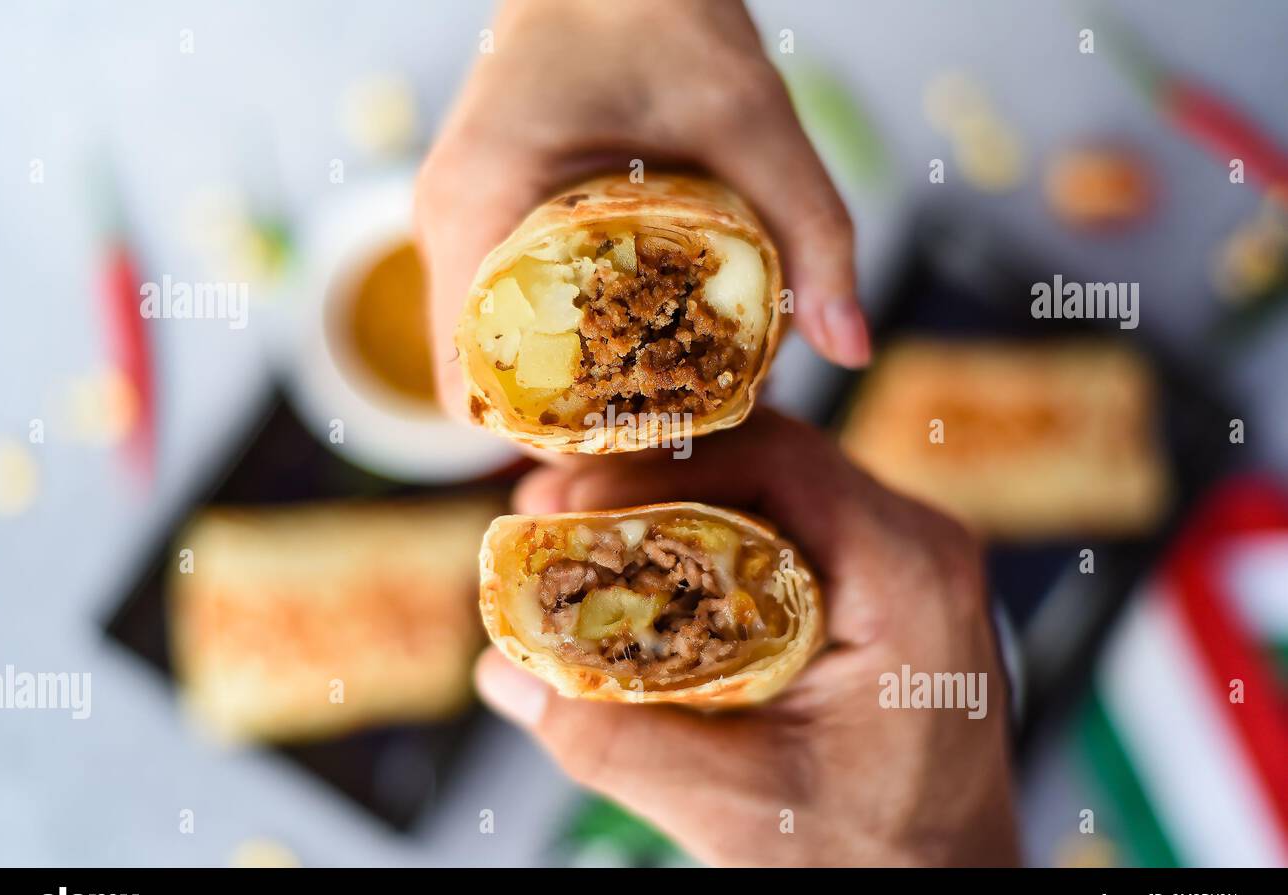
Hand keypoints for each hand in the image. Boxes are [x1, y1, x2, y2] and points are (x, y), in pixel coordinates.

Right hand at [415, 0, 869, 419]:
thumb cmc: (663, 13)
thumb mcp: (754, 121)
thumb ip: (810, 231)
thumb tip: (851, 351)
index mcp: (479, 204)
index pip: (474, 376)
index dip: (547, 436)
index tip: (630, 449)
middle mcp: (444, 220)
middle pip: (481, 374)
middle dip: (565, 420)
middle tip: (660, 433)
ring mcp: (454, 215)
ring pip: (487, 344)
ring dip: (559, 385)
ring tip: (651, 399)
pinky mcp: (479, 208)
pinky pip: (498, 302)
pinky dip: (553, 339)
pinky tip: (626, 344)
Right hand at [475, 411, 1020, 866]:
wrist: (944, 883)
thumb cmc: (874, 855)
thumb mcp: (739, 806)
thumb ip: (617, 743)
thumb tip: (506, 676)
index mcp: (908, 578)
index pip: (777, 462)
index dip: (661, 466)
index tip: (571, 497)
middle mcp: (915, 546)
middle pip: (768, 458)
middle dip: (649, 474)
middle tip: (549, 503)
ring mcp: (900, 557)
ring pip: (770, 483)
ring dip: (670, 498)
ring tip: (575, 527)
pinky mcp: (876, 579)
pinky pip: (781, 522)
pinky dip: (702, 531)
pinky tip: (638, 560)